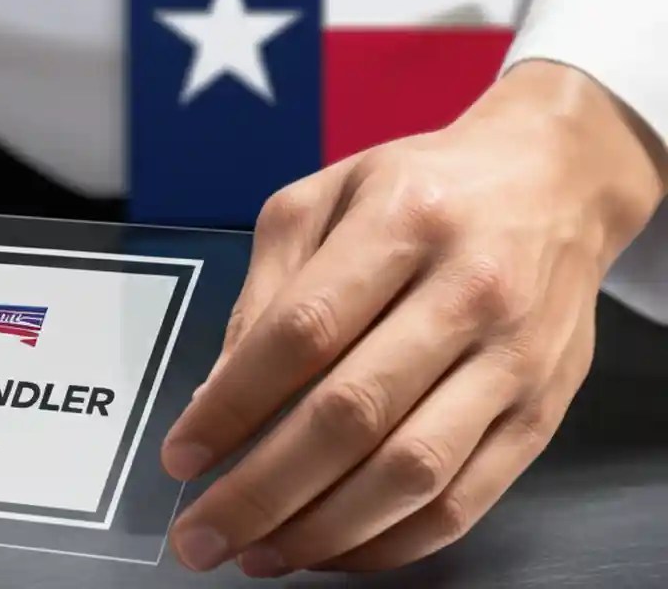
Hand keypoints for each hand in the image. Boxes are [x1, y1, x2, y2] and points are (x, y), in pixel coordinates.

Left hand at [162, 60, 667, 575]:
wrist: (554, 182)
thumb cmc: (421, 189)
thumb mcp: (323, 199)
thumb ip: (266, 290)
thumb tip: (215, 394)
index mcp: (402, 222)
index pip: (301, 333)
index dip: (232, 405)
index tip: (180, 455)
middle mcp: (467, 291)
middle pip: (351, 414)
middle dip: (261, 490)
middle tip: (200, 535)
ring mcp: (513, 359)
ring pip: (411, 472)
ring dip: (322, 530)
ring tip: (258, 554)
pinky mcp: (542, 412)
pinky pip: (465, 501)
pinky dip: (391, 542)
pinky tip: (332, 549)